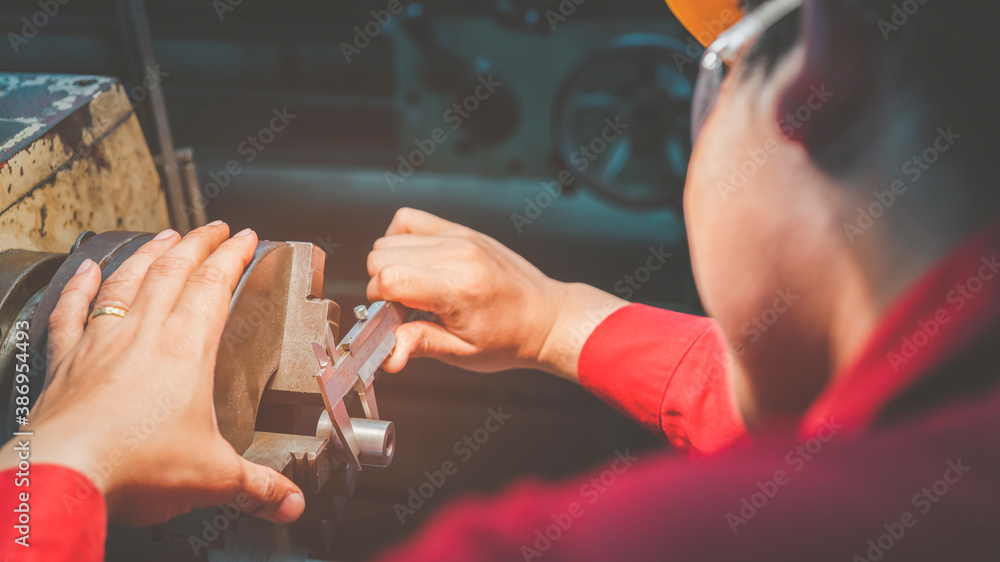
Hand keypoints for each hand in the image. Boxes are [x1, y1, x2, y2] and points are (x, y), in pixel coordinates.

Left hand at [0, 223, 304, 525]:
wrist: (64, 476)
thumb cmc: (134, 466)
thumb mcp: (213, 478)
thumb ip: (258, 487)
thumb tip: (290, 502)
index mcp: (186, 350)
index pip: (215, 285)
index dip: (233, 255)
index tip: (246, 238)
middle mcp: (143, 335)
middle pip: (173, 270)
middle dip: (198, 243)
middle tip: (213, 229)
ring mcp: (101, 344)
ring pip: (128, 280)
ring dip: (150, 254)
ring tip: (165, 237)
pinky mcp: (66, 362)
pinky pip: (73, 311)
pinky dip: (82, 286)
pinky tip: (88, 270)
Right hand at [367, 209, 627, 379]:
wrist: (546, 317)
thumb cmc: (510, 338)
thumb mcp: (463, 352)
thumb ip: (419, 345)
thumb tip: (387, 354)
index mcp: (458, 287)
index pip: (389, 279)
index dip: (380, 302)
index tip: (394, 318)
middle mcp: (458, 254)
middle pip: (382, 256)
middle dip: (384, 285)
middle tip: (407, 308)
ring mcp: (459, 237)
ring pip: (390, 239)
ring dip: (392, 265)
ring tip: (416, 288)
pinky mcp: (461, 230)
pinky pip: (408, 220)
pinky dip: (401, 240)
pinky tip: (415, 263)